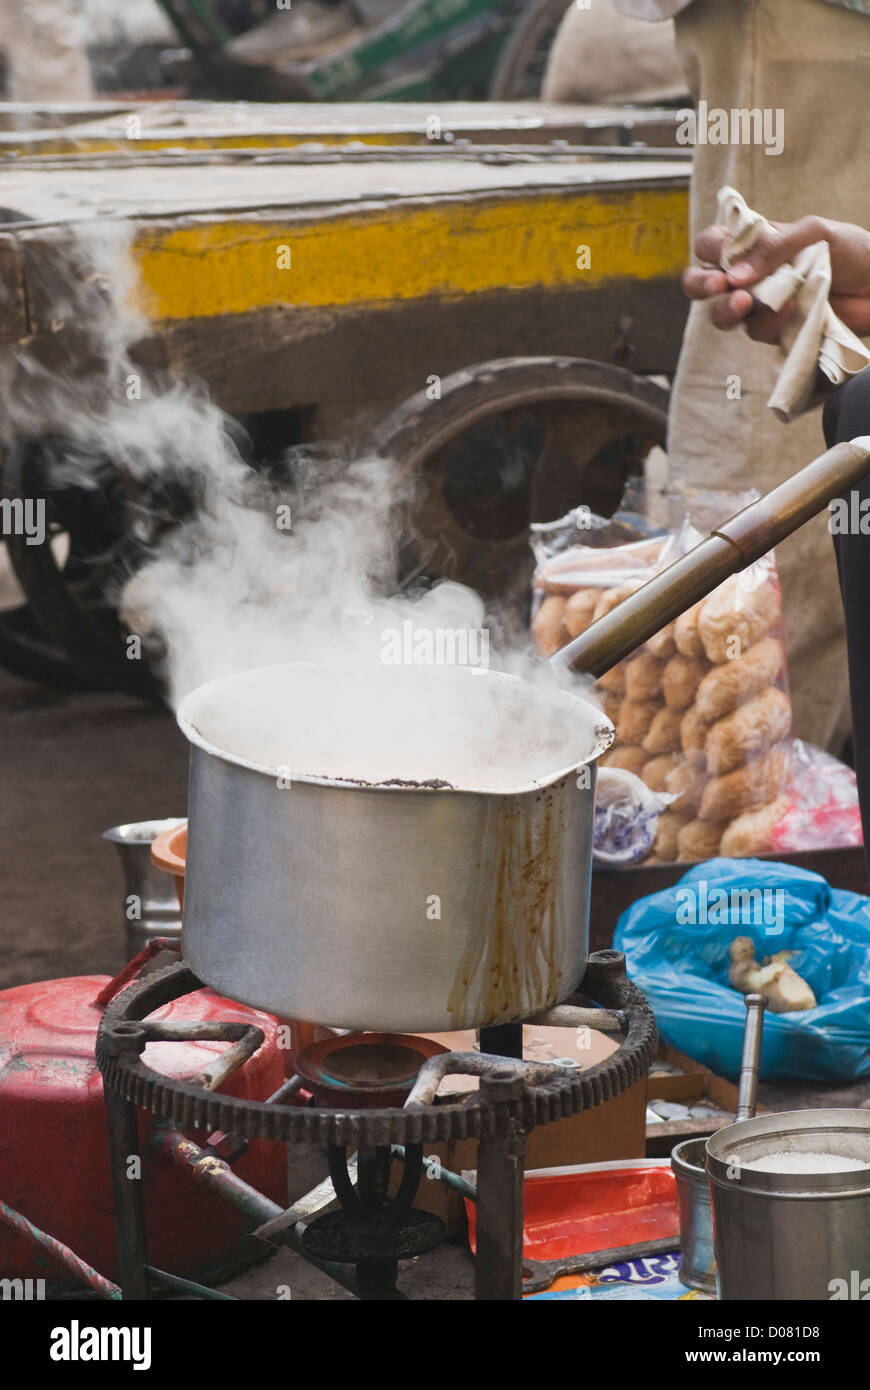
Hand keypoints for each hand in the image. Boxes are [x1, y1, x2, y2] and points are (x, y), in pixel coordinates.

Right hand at [682, 216, 869, 341]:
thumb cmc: (853, 251)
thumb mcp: (814, 233)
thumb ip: (774, 246)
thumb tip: (736, 275)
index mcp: (755, 245)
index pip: (713, 244)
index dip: (709, 250)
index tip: (722, 259)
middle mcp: (751, 276)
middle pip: (702, 284)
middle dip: (700, 285)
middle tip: (718, 286)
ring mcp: (762, 306)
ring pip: (723, 314)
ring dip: (729, 309)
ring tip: (748, 302)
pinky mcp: (777, 331)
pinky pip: (757, 331)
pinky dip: (769, 322)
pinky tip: (791, 310)